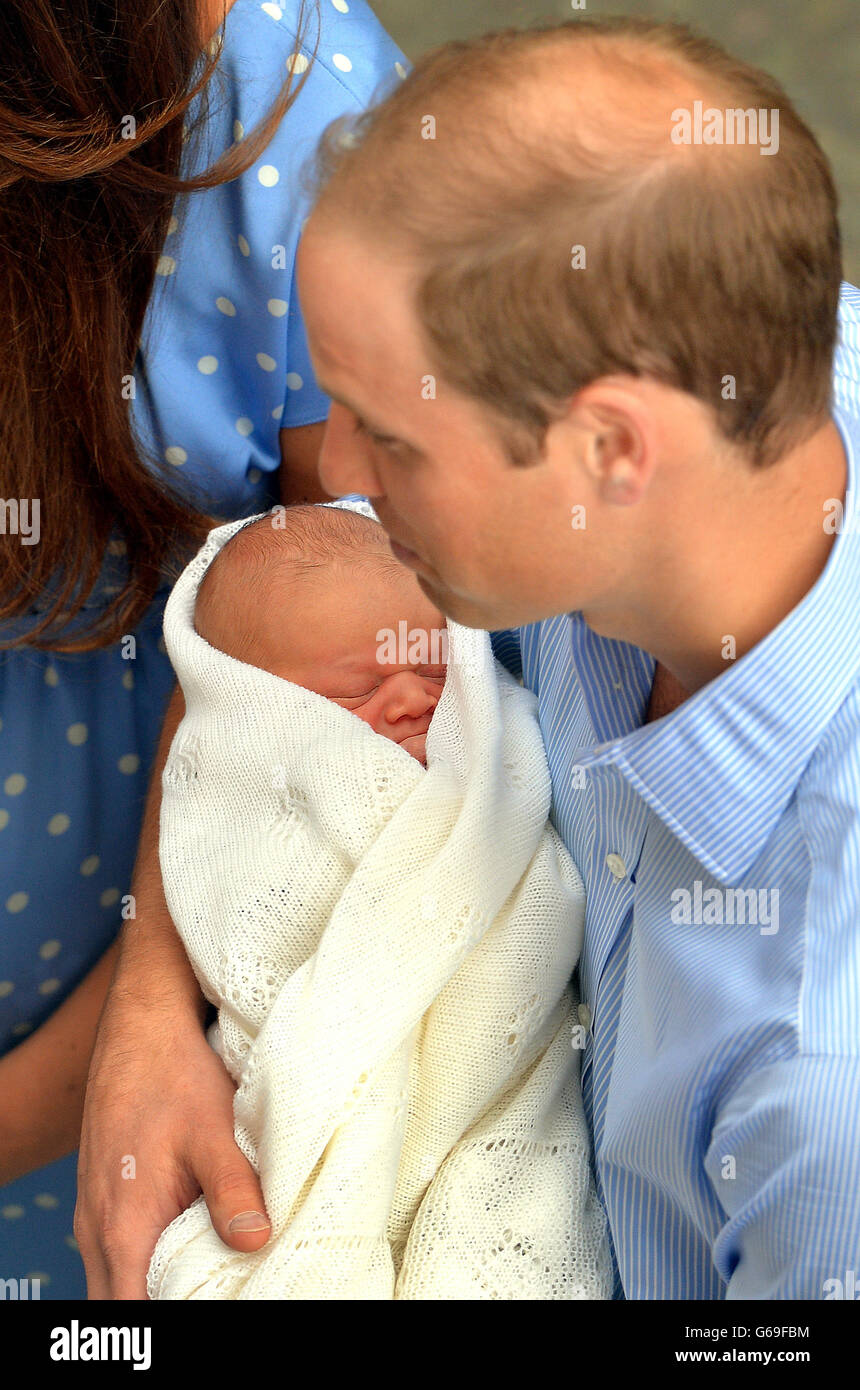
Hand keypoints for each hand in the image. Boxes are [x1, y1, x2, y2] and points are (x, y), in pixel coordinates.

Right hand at [74, 980, 270, 1299]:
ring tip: (213, 1278)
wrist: (141, 1026)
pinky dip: (149, 1265)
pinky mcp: (104, 1200)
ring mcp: (95, 1217)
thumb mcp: (214, 1131)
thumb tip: (257, 1242)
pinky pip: (117, 1256)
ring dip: (157, 1289)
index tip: (219, 1300)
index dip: (176, 1316)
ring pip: (117, 1283)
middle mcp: (98, 1231)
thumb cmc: (176, 1075)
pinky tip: (191, 1249)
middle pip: (121, 1306)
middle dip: (168, 1307)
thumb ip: (233, 1190)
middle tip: (223, 1291)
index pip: (135, 1315)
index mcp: (123, 1226)